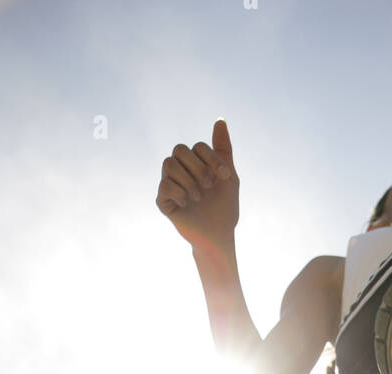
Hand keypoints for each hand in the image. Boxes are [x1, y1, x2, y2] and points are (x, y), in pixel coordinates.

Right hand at [156, 119, 239, 248]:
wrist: (219, 235)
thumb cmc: (225, 207)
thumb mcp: (228, 176)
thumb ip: (223, 149)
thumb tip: (220, 120)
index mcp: (196, 163)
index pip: (198, 146)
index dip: (212, 158)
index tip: (225, 177)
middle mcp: (180, 170)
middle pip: (179, 149)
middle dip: (198, 167)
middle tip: (209, 186)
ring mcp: (170, 184)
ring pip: (169, 164)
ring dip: (189, 181)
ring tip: (198, 198)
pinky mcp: (163, 201)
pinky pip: (164, 185)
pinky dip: (179, 193)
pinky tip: (187, 204)